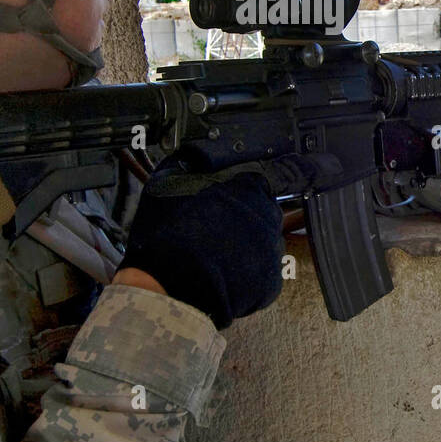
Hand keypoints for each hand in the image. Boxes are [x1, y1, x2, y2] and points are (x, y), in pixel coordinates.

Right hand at [117, 166, 286, 329]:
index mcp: (249, 186)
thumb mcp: (168, 181)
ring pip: (262, 242)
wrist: (170, 287)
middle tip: (215, 226)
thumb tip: (195, 154)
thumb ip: (189, 162)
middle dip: (244, 215)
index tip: (248, 189)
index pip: (265, 176)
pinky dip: (246, 274)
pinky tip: (221, 273)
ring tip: (214, 254)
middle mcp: (268, 214)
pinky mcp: (270, 282)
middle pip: (263, 209)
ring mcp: (272, 250)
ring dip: (245, 245)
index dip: (252, 183)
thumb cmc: (168, 233)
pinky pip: (261, 273)